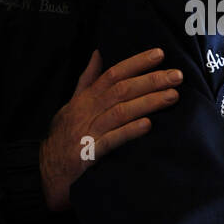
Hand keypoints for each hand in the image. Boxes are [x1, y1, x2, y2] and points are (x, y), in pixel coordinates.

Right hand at [39, 47, 181, 210]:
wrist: (46, 170)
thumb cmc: (63, 135)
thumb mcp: (72, 103)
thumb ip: (87, 79)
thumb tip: (98, 53)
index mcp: (86, 98)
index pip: (113, 74)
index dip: (136, 62)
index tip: (159, 54)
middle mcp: (87, 111)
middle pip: (121, 90)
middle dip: (151, 81)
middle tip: (177, 76)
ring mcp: (88, 132)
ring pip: (120, 112)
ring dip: (147, 102)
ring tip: (172, 96)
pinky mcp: (88, 154)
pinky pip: (111, 140)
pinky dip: (129, 131)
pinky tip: (148, 125)